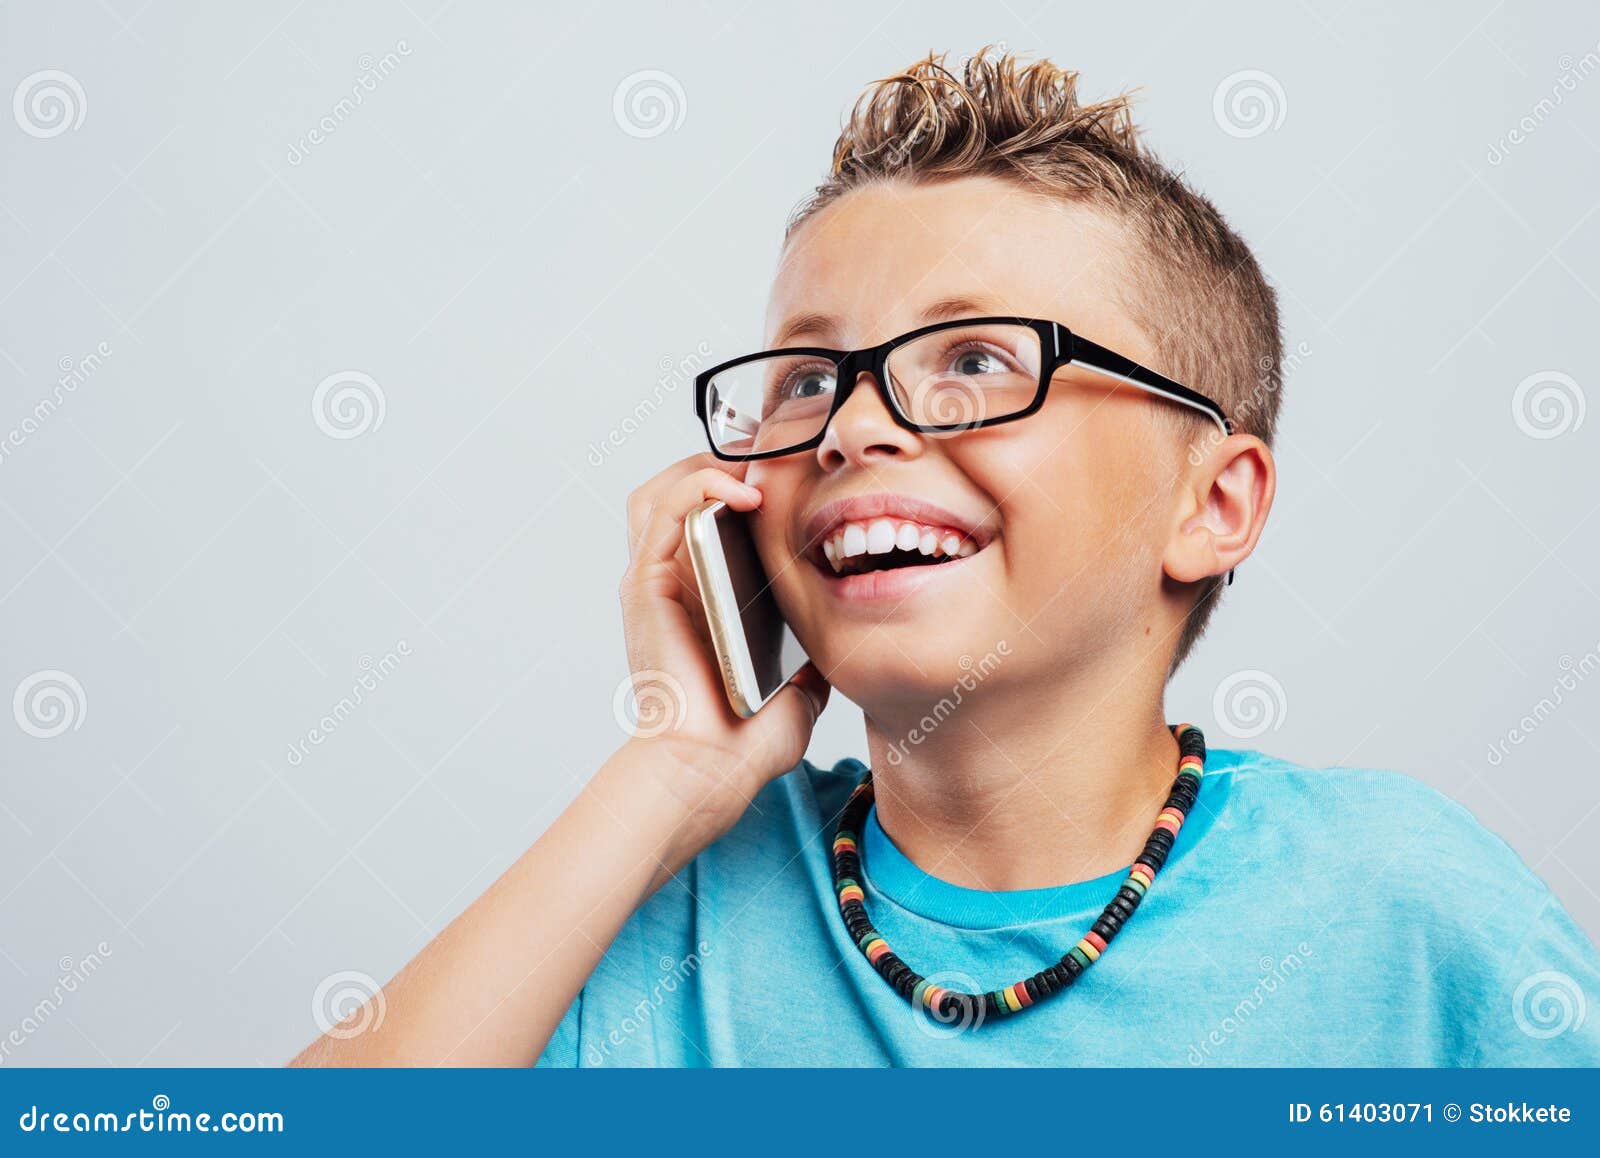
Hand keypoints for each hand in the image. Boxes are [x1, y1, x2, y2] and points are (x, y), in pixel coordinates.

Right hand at [614, 453, 829, 862]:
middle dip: (724, 465)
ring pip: (664, 490)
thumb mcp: (797, 695)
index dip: (746, 488)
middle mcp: (673, 585)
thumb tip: (836, 654)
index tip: (795, 479)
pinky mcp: (647, 585)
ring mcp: (655, 582)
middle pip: (679, 493)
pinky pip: (666, 509)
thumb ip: (811, 667)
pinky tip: (744, 492)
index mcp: (705, 601)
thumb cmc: (743, 746)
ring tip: (754, 473)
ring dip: (708, 468)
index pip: (711, 520)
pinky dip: (701, 486)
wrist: (708, 773)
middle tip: (773, 463)